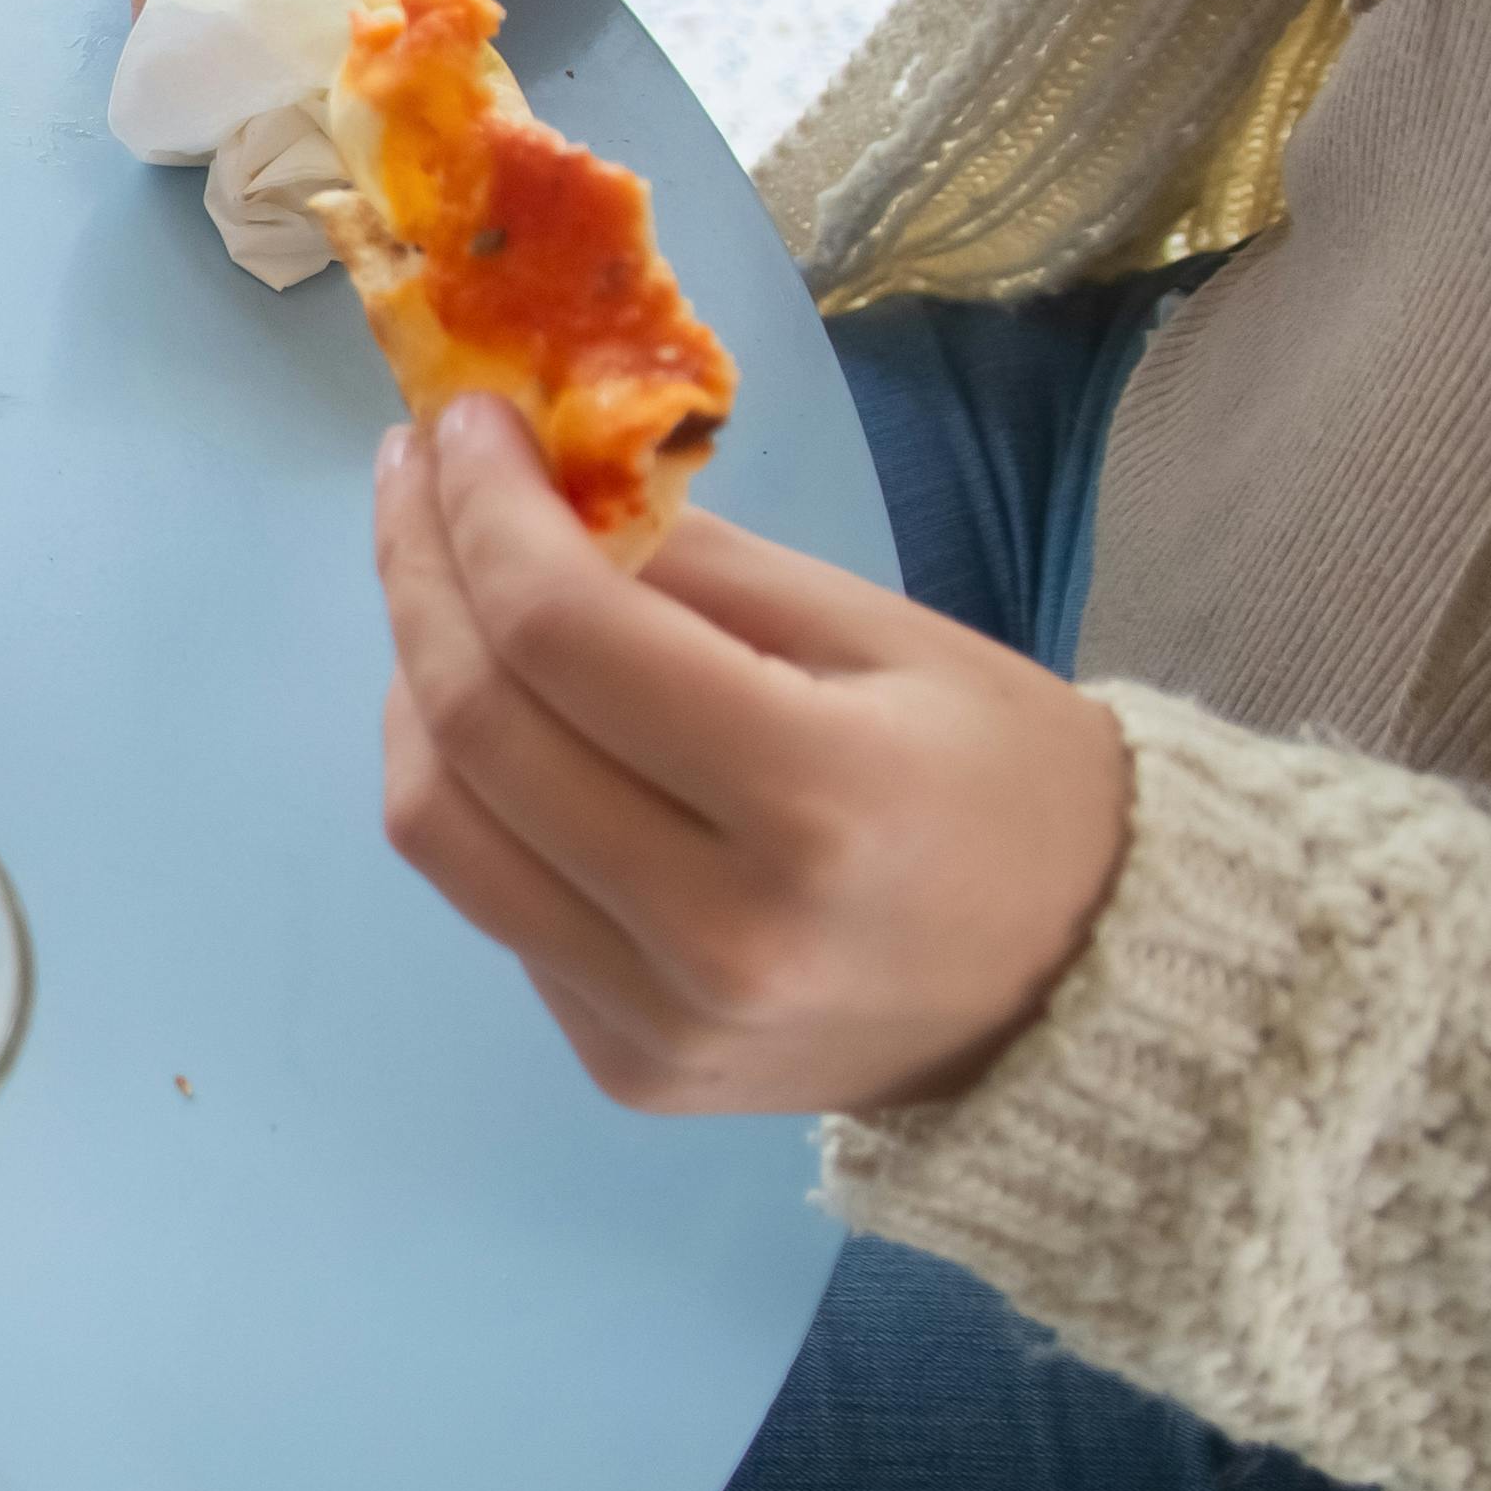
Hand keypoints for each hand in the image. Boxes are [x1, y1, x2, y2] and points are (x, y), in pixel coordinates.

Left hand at [371, 394, 1131, 1114]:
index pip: (566, 635)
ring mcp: (660, 1020)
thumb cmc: (1000, 780)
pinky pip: (490, 902)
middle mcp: (721, 933)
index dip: (481, 511)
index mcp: (817, 802)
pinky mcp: (626, 1068)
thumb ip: (696, 564)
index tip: (456, 422)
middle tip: (413, 475)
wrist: (1080, 992)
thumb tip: (530, 484)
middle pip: (477, 728)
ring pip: (439, 827)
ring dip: (410, 683)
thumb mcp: (880, 633)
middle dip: (417, 573)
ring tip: (435, 586)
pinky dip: (469, 788)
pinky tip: (499, 714)